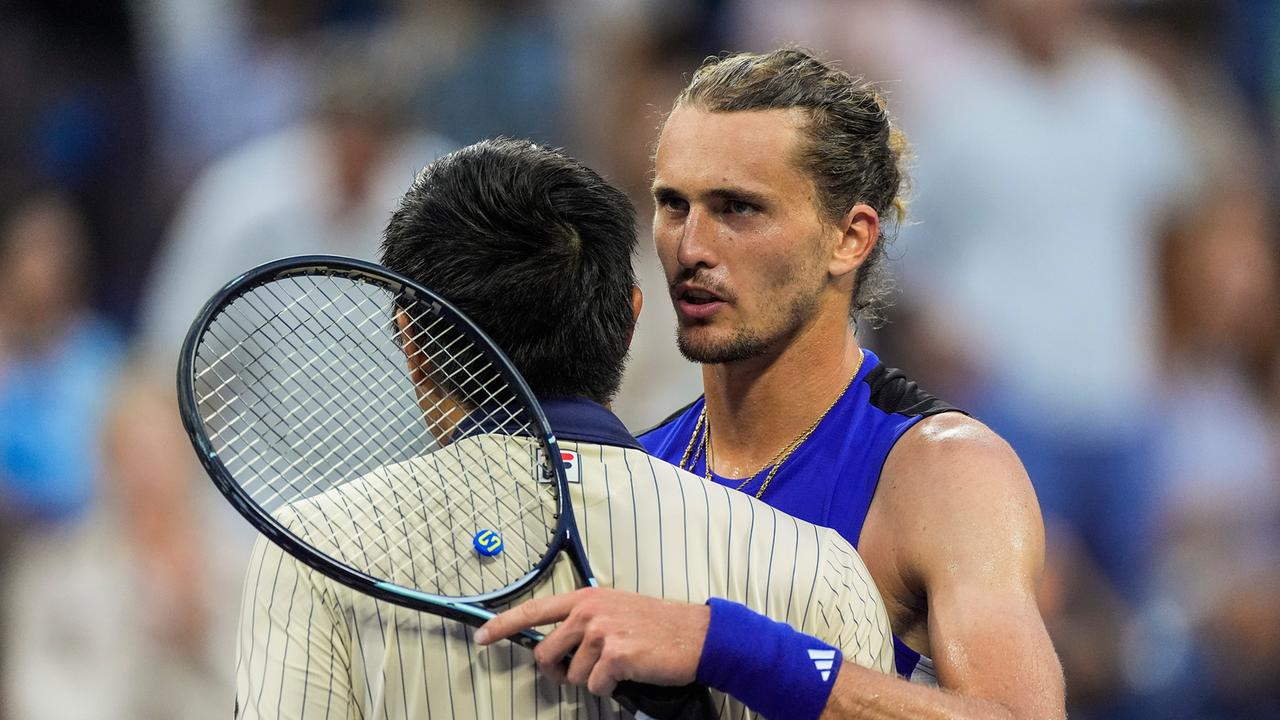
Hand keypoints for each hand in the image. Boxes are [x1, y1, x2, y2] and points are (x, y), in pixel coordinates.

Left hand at [475, 588, 710, 696]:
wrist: (697, 635)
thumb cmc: (657, 625)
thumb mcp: (615, 609)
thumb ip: (584, 621)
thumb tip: (555, 645)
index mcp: (585, 598)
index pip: (532, 610)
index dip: (501, 626)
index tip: (480, 638)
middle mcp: (588, 611)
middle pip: (545, 654)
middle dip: (558, 672)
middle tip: (582, 673)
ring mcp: (601, 631)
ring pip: (572, 675)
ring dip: (592, 680)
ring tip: (618, 666)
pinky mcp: (615, 654)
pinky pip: (596, 686)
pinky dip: (611, 689)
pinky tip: (630, 673)